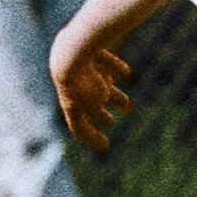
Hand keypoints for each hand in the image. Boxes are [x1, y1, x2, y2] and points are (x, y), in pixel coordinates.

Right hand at [53, 36, 133, 150]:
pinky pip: (102, 61)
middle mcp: (73, 87)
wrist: (73, 50)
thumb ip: (98, 112)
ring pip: (97, 84)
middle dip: (100, 114)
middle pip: (88, 104)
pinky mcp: (87, 51)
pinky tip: (126, 73)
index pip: (78, 125)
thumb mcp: (94, 104)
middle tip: (110, 122)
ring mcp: (80, 69)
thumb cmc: (84, 82)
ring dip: (112, 95)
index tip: (104, 146)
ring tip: (126, 104)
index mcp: (70, 103)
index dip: (91, 137)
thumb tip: (105, 118)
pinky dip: (114, 68)